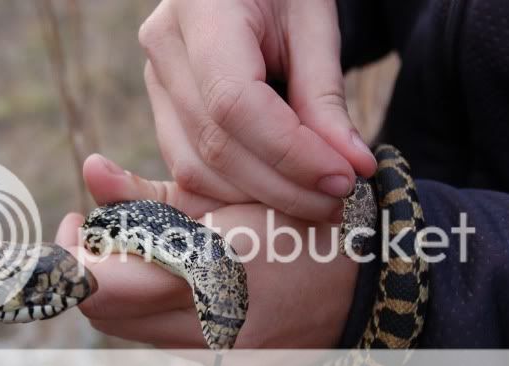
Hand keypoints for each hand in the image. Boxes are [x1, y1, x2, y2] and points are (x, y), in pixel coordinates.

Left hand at [55, 155, 358, 365]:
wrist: (368, 277)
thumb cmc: (295, 221)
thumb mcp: (224, 194)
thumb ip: (149, 192)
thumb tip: (90, 170)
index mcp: (210, 270)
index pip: (103, 289)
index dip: (71, 263)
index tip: (74, 227)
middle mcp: (213, 327)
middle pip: (111, 316)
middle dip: (96, 275)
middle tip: (104, 237)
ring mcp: (227, 358)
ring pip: (140, 332)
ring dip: (132, 294)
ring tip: (155, 254)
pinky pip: (177, 343)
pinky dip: (168, 313)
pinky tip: (193, 282)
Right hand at [138, 0, 376, 220]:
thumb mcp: (314, 22)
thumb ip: (326, 96)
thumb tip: (353, 167)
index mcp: (201, 9)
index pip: (235, 104)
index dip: (290, 153)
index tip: (341, 178)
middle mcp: (165, 48)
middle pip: (216, 146)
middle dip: (283, 186)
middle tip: (337, 202)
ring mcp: (155, 82)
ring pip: (197, 168)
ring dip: (260, 197)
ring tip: (315, 198)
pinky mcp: (161, 109)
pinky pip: (190, 168)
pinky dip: (236, 191)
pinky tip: (278, 191)